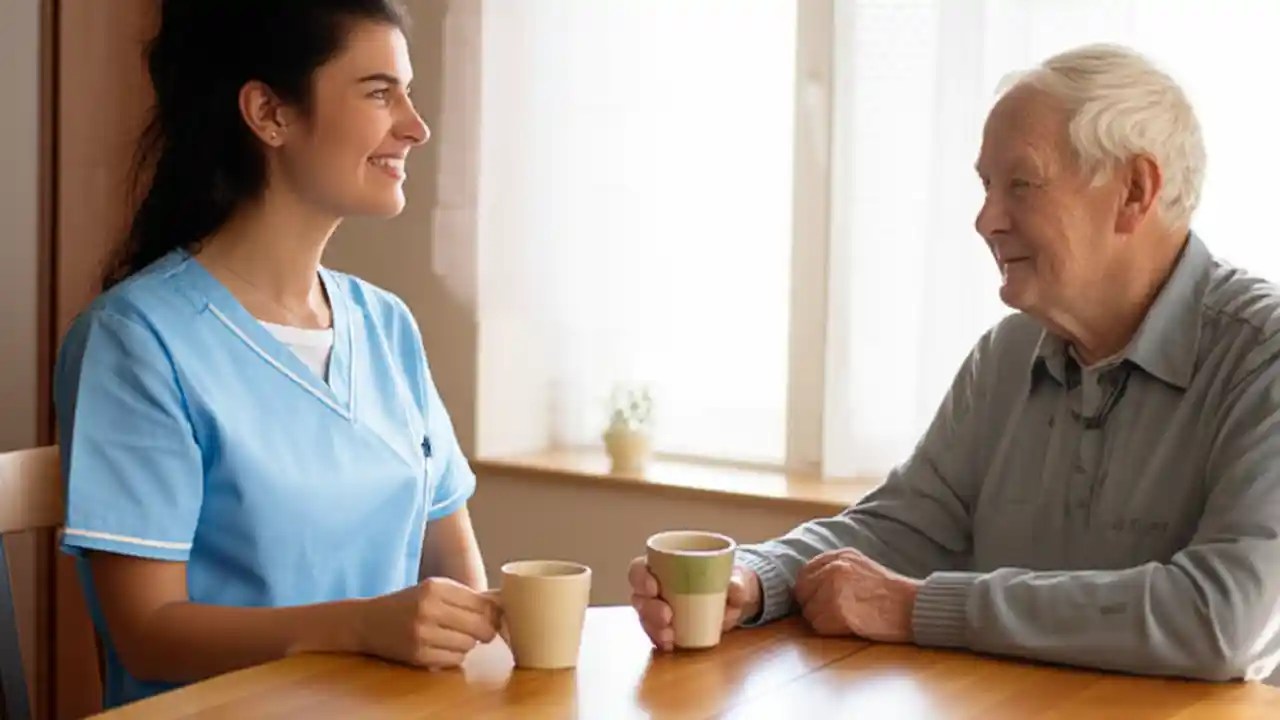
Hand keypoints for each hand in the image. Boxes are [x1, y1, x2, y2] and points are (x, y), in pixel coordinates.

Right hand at [358, 577, 501, 669]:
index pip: (482, 603)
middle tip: (480, 631)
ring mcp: (422, 634)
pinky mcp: (418, 655)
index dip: (494, 613)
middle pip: (480, 626)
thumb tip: (503, 604)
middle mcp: (429, 609)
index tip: (494, 617)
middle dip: (485, 631)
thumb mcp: (434, 589)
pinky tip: (444, 647)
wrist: (368, 622)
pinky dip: (455, 656)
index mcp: (435, 587)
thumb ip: (466, 596)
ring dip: (468, 644)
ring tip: (455, 636)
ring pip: (469, 645)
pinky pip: (455, 660)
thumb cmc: (408, 603)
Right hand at [629, 556, 760, 650]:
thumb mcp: (736, 579)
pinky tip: (670, 646)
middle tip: (667, 616)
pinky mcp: (666, 629)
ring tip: (670, 636)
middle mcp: (655, 589)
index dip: (640, 578)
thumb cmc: (726, 580)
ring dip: (654, 628)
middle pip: (639, 597)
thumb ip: (737, 582)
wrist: (733, 602)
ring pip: (645, 619)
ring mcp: (658, 610)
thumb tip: (734, 587)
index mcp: (663, 566)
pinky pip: (656, 636)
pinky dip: (661, 641)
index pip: (639, 569)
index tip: (653, 587)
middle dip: (649, 608)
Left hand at [793, 549, 920, 642]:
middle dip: (812, 605)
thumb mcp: (862, 567)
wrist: (913, 606)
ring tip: (846, 619)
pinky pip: (819, 626)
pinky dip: (830, 630)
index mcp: (840, 555)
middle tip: (832, 613)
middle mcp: (834, 568)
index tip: (818, 600)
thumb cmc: (892, 592)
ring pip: (809, 612)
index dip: (809, 590)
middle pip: (802, 592)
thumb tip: (810, 586)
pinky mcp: (838, 610)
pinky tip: (849, 626)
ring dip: (822, 620)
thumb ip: (836, 570)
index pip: (805, 572)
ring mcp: (834, 589)